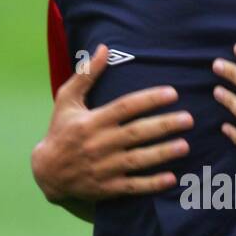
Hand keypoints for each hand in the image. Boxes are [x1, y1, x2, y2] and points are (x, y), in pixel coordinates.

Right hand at [31, 43, 193, 205]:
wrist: (47, 172)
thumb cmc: (61, 129)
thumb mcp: (67, 99)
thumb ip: (87, 74)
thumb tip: (105, 47)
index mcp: (92, 120)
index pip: (125, 107)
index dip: (149, 99)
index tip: (173, 93)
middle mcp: (99, 143)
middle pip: (136, 133)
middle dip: (164, 126)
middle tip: (189, 119)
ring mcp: (104, 167)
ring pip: (137, 160)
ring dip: (162, 153)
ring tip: (185, 146)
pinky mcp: (107, 187)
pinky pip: (132, 186)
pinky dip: (151, 184)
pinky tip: (171, 178)